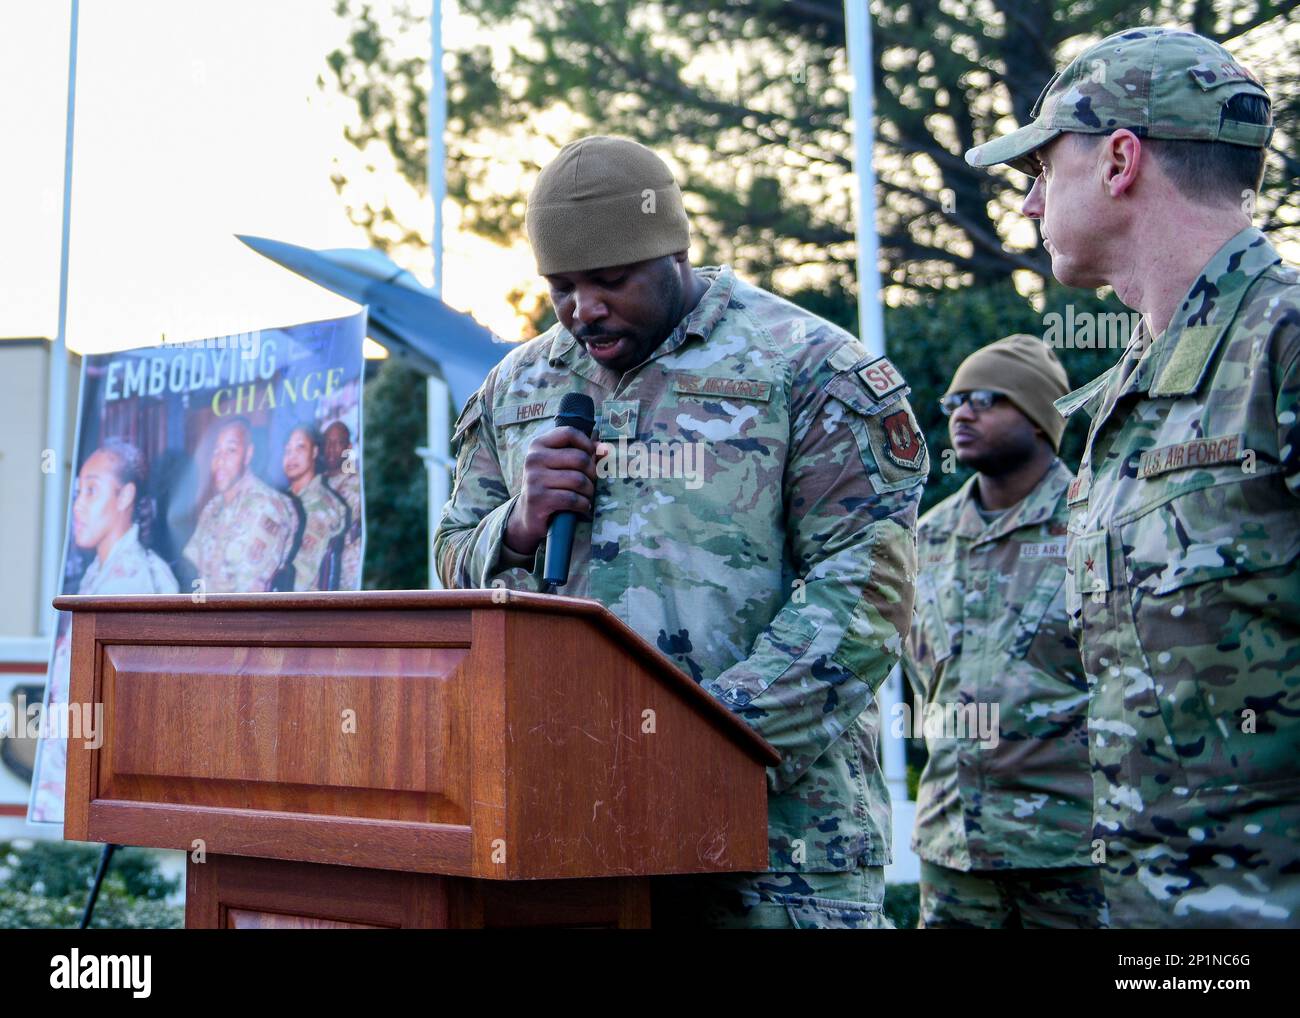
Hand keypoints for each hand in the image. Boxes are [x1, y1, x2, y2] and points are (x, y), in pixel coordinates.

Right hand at [503, 427, 601, 556]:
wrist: (528, 515)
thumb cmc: (550, 486)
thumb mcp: (561, 465)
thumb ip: (582, 453)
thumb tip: (605, 448)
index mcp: (538, 445)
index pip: (569, 433)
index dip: (587, 444)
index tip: (591, 457)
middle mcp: (533, 459)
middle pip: (579, 458)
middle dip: (592, 474)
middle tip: (590, 483)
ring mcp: (534, 479)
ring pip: (578, 480)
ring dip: (589, 492)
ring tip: (586, 497)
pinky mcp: (538, 499)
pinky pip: (572, 498)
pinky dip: (582, 505)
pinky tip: (581, 507)